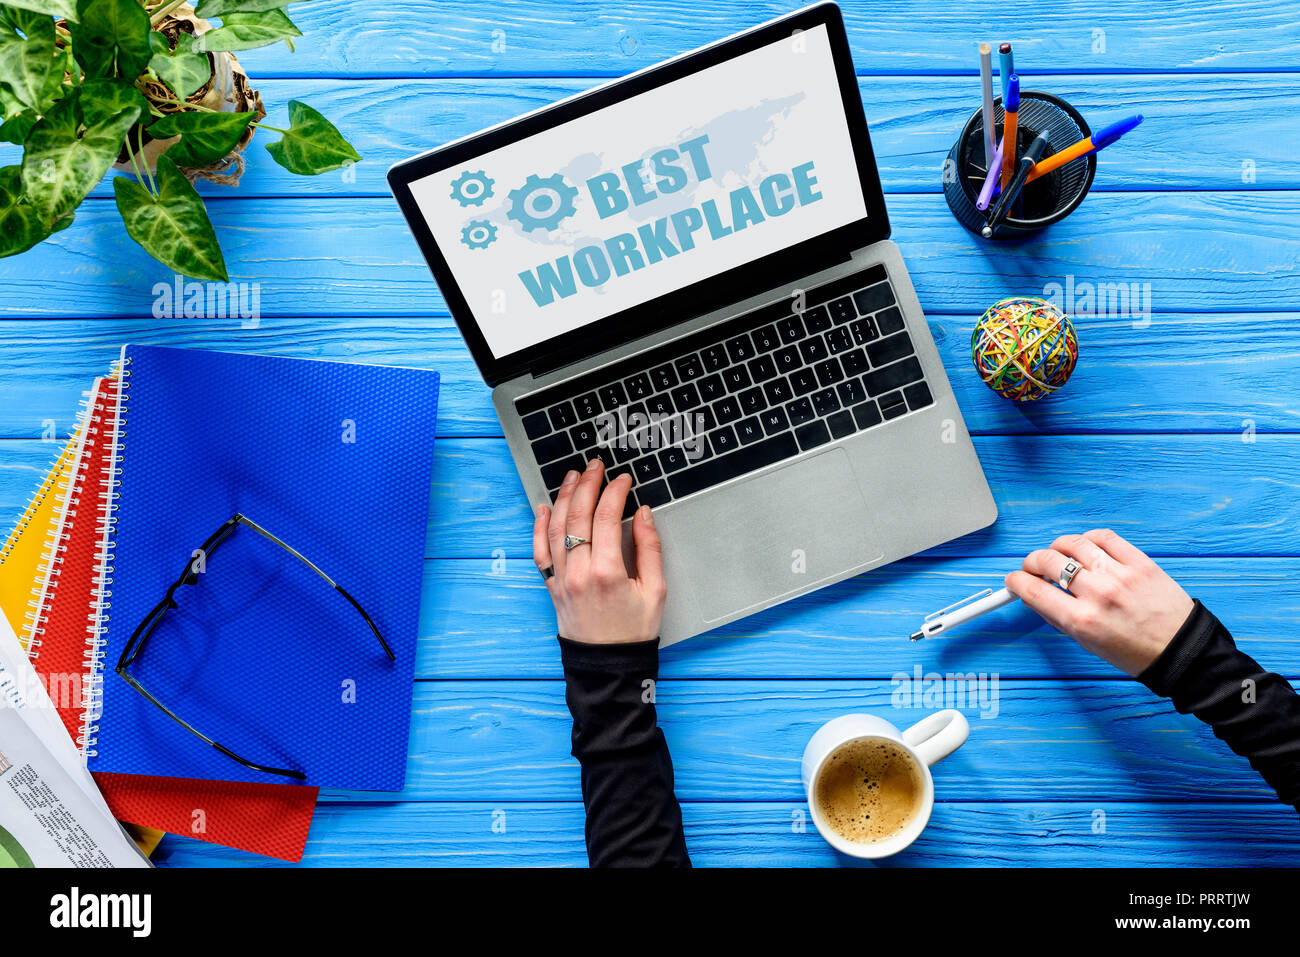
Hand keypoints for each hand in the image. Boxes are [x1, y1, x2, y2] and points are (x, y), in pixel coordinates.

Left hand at [533, 459, 666, 644]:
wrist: (608, 665)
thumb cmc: (634, 631)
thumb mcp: (655, 591)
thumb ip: (649, 548)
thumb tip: (643, 514)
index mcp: (606, 573)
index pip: (606, 518)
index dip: (615, 492)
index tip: (623, 479)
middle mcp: (578, 573)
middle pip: (578, 516)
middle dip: (587, 485)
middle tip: (596, 466)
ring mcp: (561, 579)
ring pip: (556, 528)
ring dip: (564, 498)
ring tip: (573, 476)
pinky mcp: (552, 586)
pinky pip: (540, 551)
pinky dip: (539, 527)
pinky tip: (545, 508)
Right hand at [1004, 529, 1194, 676]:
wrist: (1181, 650)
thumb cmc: (1135, 652)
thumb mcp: (1087, 643)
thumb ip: (1058, 616)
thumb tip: (1035, 594)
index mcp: (1081, 621)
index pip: (1032, 589)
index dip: (1015, 582)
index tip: (1015, 580)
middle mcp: (1098, 594)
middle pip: (1047, 560)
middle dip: (1032, 562)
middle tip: (1034, 567)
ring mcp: (1119, 574)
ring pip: (1073, 543)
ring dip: (1058, 548)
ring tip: (1059, 556)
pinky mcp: (1139, 561)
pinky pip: (1104, 537)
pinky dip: (1088, 539)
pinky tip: (1087, 549)